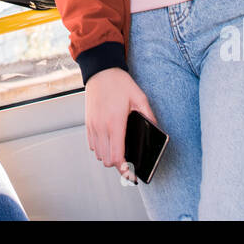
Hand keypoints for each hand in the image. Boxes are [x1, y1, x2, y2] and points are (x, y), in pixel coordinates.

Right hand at [84, 67, 156, 181]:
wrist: (100, 70)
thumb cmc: (119, 83)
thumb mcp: (139, 98)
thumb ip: (149, 116)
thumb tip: (155, 129)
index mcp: (115, 123)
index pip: (117, 157)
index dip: (125, 169)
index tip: (132, 173)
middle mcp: (101, 127)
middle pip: (107, 160)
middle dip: (118, 164)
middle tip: (128, 163)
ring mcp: (93, 126)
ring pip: (98, 155)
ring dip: (108, 156)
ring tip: (119, 151)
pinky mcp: (87, 123)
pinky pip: (92, 145)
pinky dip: (100, 148)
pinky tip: (109, 142)